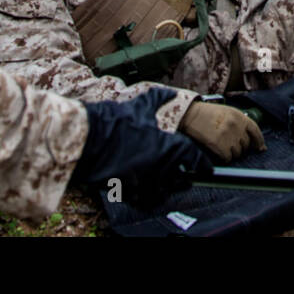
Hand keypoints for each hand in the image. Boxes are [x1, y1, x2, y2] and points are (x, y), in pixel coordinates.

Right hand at [72, 90, 212, 204]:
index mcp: (167, 145)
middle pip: (181, 178)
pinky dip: (148, 197)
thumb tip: (172, 93)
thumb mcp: (140, 106)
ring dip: (167, 189)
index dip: (202, 164)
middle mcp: (160, 166)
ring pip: (164, 192)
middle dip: (184, 177)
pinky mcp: (128, 191)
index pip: (193, 158)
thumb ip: (159, 98)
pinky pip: (144, 200)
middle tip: (186, 176)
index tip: (207, 169)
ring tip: (167, 185)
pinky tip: (147, 190)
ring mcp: (144, 181)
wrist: (87, 139)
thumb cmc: (114, 121)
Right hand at [179, 101, 265, 161]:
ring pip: (238, 153)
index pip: (255, 131)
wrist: (191, 115)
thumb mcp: (227, 112)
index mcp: (239, 116)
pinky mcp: (219, 145)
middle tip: (231, 144)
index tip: (260, 148)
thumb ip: (240, 123)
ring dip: (232, 153)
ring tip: (223, 146)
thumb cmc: (208, 114)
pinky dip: (224, 157)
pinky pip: (228, 157)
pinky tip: (219, 151)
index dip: (259, 141)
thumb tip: (253, 140)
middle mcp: (236, 126)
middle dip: (241, 147)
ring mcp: (228, 136)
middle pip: (246, 144)